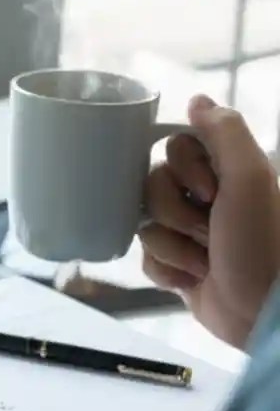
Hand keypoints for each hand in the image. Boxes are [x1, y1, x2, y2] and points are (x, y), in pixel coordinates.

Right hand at [140, 95, 279, 348]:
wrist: (264, 312)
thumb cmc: (263, 243)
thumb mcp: (250, 177)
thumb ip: (225, 131)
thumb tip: (195, 98)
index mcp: (229, 171)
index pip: (174, 148)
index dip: (184, 171)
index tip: (211, 192)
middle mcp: (209, 198)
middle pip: (152, 186)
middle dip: (175, 214)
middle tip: (209, 232)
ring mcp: (191, 234)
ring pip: (146, 224)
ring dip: (173, 246)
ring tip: (205, 261)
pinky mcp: (178, 267)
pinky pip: (145, 258)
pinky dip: (166, 271)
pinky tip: (193, 279)